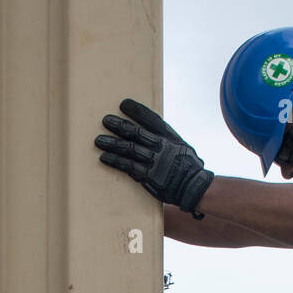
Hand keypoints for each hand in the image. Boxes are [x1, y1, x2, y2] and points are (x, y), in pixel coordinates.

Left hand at [95, 99, 213, 212]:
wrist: (194, 188)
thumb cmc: (188, 168)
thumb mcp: (183, 148)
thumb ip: (168, 139)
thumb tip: (154, 130)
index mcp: (170, 138)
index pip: (151, 119)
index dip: (137, 111)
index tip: (123, 104)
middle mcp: (162, 147)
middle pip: (137, 132)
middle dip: (119, 125)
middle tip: (105, 120)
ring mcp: (155, 162)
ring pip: (129, 149)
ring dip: (112, 143)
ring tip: (98, 140)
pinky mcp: (149, 177)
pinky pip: (128, 167)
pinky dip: (115, 161)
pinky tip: (104, 157)